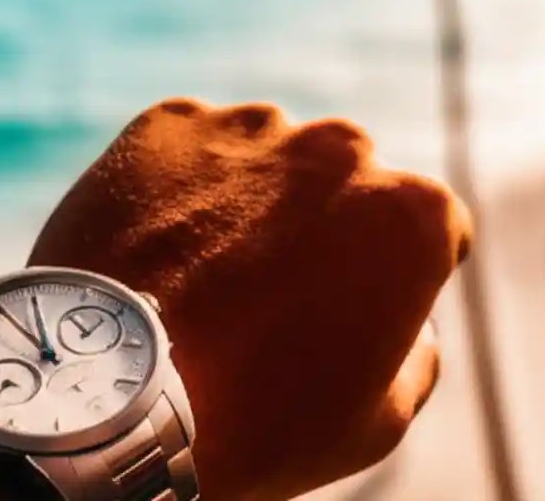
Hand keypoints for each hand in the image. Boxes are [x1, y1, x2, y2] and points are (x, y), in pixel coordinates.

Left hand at [27, 98, 469, 499]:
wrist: (114, 393)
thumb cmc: (257, 420)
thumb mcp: (377, 419)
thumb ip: (416, 351)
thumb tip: (410, 321)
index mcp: (412, 213)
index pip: (429, 230)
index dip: (392, 274)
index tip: (351, 308)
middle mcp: (342, 148)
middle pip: (346, 182)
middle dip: (322, 225)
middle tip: (271, 293)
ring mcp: (250, 127)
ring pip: (266, 158)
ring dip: (250, 199)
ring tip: (202, 275)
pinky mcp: (168, 124)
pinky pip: (188, 149)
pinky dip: (178, 185)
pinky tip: (156, 248)